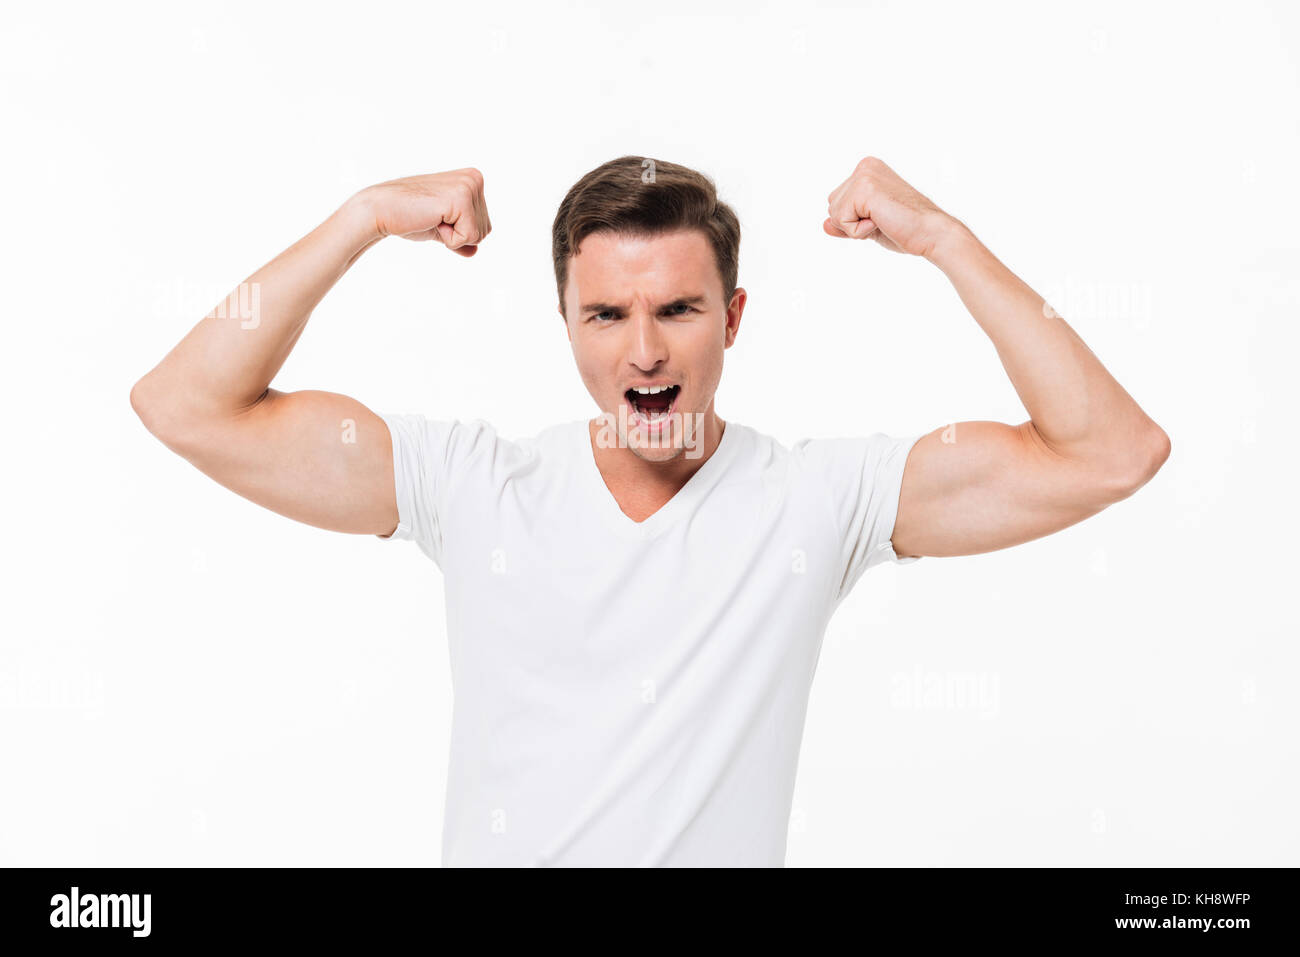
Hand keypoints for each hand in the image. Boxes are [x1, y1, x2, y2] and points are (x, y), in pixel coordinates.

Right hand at [360, 168, 491, 255]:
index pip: (484, 226)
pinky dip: (449, 238)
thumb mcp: (440, 228)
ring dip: (452, 236)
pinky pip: (468, 237)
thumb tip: (474, 252)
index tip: (436, 217)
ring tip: (432, 217)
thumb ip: (459, 237)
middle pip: (485, 231)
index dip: (459, 232)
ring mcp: (469, 186)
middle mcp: (474, 179)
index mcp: (473, 180)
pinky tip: (432, 219)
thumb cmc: (408, 217)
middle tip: (433, 218)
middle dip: (458, 234)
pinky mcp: (461, 198)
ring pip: (478, 235)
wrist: (382, 210)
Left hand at [823, 157, 954, 258]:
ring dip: (855, 227)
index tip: (882, 217)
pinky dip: (858, 231)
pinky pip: (841, 220)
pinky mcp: (864, 188)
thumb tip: (824, 225)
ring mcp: (864, 175)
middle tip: (883, 219)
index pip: (837, 202)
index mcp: (867, 170)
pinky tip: (881, 222)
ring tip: (883, 220)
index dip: (854, 220)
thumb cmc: (907, 229)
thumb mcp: (869, 225)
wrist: (931, 233)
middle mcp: (865, 166)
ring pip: (834, 213)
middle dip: (852, 223)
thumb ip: (846, 223)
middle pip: (831, 206)